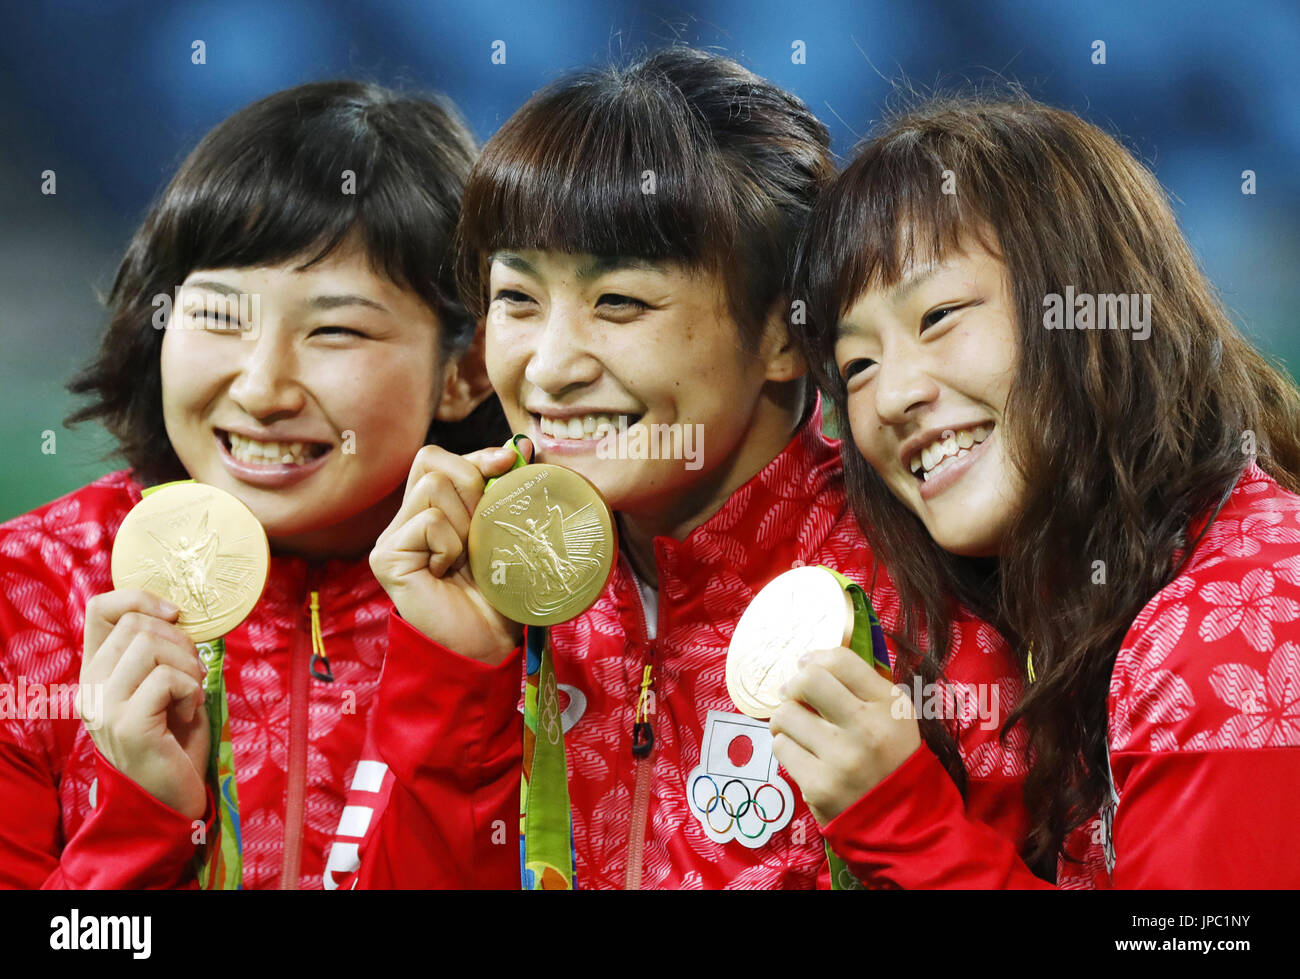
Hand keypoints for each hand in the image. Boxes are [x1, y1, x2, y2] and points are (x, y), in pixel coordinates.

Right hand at [80, 589, 209, 819]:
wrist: (171, 795)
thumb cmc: (175, 736)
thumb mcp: (164, 682)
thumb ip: (158, 649)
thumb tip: (174, 611)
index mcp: (97, 670)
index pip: (100, 608)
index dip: (141, 598)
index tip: (174, 615)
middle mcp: (90, 685)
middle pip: (136, 624)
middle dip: (181, 640)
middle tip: (192, 673)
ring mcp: (104, 706)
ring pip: (150, 646)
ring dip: (188, 666)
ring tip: (189, 695)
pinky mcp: (126, 724)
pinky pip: (166, 679)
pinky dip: (191, 691)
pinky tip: (187, 713)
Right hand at [370, 439, 528, 664]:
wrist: (487, 644)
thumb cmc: (500, 593)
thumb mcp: (505, 531)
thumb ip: (504, 491)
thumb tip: (520, 446)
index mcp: (430, 511)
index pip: (439, 458)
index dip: (475, 456)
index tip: (509, 462)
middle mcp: (405, 520)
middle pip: (432, 461)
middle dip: (471, 486)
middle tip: (481, 531)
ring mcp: (391, 538)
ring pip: (433, 487)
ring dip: (465, 523)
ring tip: (466, 559)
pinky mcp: (386, 556)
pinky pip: (428, 521)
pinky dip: (451, 545)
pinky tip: (448, 573)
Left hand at [769, 645, 919, 825]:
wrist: (902, 823)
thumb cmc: (891, 760)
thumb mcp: (894, 718)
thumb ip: (860, 687)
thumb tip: (811, 662)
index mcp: (889, 706)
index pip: (840, 661)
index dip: (815, 658)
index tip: (807, 666)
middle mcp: (867, 728)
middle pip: (808, 681)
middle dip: (794, 686)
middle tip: (793, 696)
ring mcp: (842, 759)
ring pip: (785, 715)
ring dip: (785, 720)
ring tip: (796, 729)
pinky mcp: (819, 786)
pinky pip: (780, 748)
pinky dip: (786, 747)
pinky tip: (801, 754)